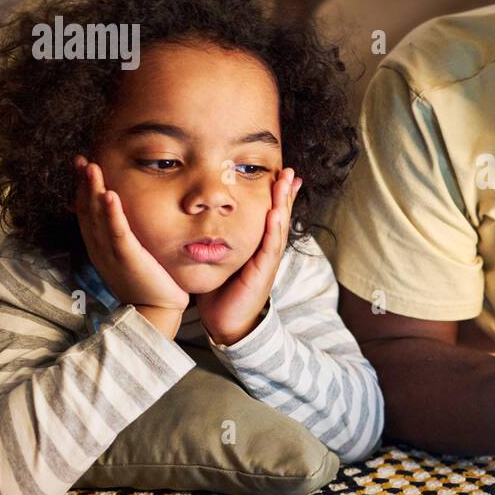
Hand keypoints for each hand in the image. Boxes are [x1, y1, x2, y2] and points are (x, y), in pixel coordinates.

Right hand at [72, 155, 188, 318]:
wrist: (155, 311)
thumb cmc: (146, 282)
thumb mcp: (127, 255)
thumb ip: (120, 236)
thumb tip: (118, 216)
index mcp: (99, 246)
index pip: (87, 211)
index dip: (82, 187)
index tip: (81, 164)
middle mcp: (100, 247)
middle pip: (87, 210)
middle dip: (83, 183)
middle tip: (80, 159)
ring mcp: (111, 253)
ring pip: (98, 217)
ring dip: (92, 191)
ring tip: (91, 167)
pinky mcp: (128, 258)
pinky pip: (118, 233)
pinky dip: (112, 214)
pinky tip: (109, 195)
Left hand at [197, 167, 301, 345]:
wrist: (227, 323)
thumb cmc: (223, 294)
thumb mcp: (222, 262)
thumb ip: (219, 243)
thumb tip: (203, 222)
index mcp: (257, 248)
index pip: (270, 217)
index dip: (276, 196)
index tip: (280, 174)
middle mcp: (267, 252)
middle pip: (279, 218)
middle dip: (285, 194)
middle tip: (290, 172)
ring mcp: (267, 262)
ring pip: (278, 228)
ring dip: (283, 205)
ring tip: (287, 184)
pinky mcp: (262, 273)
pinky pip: (270, 248)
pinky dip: (274, 230)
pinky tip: (275, 214)